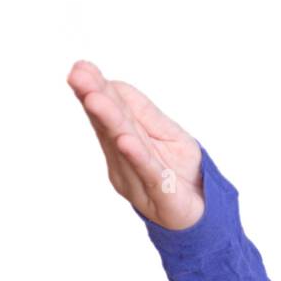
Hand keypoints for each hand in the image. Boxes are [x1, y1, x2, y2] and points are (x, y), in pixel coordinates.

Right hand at [68, 59, 204, 229]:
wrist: (203, 213)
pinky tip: (125, 141)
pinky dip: (136, 156)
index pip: (112, 112)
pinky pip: (149, 172)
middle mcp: (127, 159)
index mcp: (128, 141)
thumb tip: (114, 83)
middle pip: (111, 125)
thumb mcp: (166, 134)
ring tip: (94, 98)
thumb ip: (141, 113)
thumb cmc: (180, 171)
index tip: (81, 67)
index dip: (98, 89)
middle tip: (77, 75)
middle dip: (95, 98)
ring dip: (110, 121)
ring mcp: (141, 177)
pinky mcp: (162, 194)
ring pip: (125, 146)